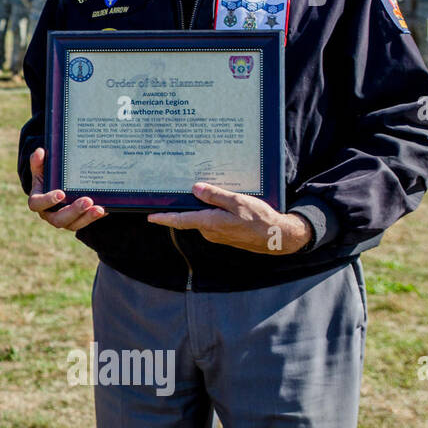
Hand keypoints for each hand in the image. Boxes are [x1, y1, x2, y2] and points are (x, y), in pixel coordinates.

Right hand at [25, 147, 106, 231]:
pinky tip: (105, 208)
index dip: (48, 200)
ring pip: (74, 224)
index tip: (61, 193)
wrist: (57, 189)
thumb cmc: (48, 179)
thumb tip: (40, 152)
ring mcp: (64, 221)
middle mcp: (49, 215)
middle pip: (58, 219)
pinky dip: (94, 216)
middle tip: (87, 201)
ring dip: (87, 217)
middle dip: (74, 211)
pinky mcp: (77, 222)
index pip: (37, 204)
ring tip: (99, 209)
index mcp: (38, 202)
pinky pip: (86, 222)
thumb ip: (38, 162)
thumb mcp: (42, 170)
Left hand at [147, 182, 311, 253]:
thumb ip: (215, 195)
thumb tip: (195, 189)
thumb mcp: (237, 202)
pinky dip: (212, 213)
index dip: (164, 218)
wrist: (277, 237)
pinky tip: (220, 204)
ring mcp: (218, 235)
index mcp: (210, 223)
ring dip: (201, 208)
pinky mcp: (225, 235)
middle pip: (191, 217)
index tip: (150, 217)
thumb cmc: (260, 219)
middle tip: (176, 193)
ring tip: (203, 193)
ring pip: (203, 219)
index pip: (181, 220)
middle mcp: (210, 231)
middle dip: (184, 207)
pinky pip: (213, 222)